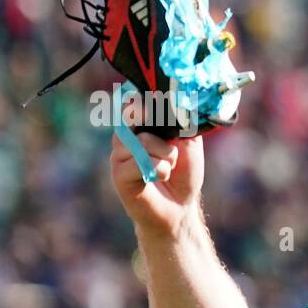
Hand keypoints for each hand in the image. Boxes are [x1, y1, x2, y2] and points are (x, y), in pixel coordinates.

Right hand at [109, 97, 204, 238]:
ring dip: (166, 155)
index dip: (144, 101)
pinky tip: (160, 178)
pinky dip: (160, 170)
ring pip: (143, 141)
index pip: (132, 101)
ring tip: (168, 167)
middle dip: (161, 130)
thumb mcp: (189, 141)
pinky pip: (140, 163)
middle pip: (135, 115)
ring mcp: (118, 155)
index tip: (157, 108)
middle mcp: (124, 137)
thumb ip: (181, 120)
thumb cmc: (183, 173)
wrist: (180, 206)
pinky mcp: (118, 175)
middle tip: (172, 149)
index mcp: (138, 125)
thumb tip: (178, 102)